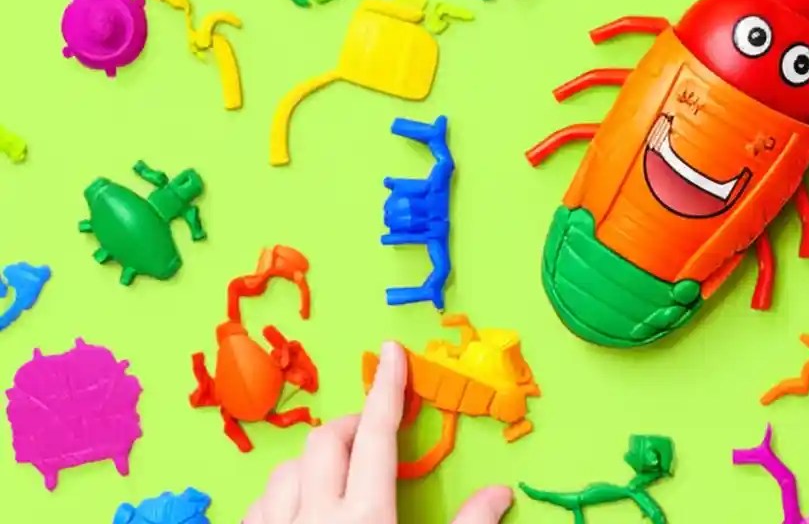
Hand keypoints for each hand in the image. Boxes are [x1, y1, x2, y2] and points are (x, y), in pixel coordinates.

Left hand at [243, 341, 513, 523]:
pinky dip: (280, 498)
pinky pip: (257, 509)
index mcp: (365, 519)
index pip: (377, 435)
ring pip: (285, 471)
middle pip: (327, 442)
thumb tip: (500, 495)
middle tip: (375, 433)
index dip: (387, 389)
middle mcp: (314, 519)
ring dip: (313, 463)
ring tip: (337, 478)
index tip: (392, 352)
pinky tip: (298, 514)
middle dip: (352, 425)